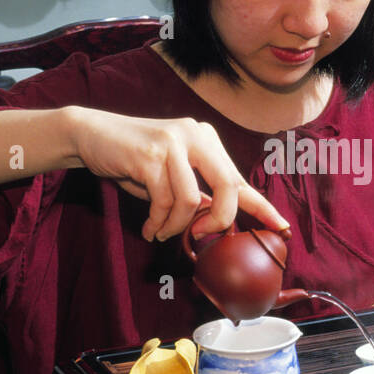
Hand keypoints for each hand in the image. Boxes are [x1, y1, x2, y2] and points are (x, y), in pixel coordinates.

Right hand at [67, 107, 288, 241]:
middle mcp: (196, 136)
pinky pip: (164, 200)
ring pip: (192, 199)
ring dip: (177, 226)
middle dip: (219, 220)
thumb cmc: (133, 160)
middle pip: (228, 186)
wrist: (91, 134)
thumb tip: (217, 224)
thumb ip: (195, 193)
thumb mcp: (170, 176)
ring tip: (161, 232)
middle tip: (201, 238)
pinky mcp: (151, 154)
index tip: (282, 227)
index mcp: (206, 140)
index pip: (239, 178)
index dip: (261, 206)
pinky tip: (148, 228)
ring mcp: (174, 142)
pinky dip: (157, 222)